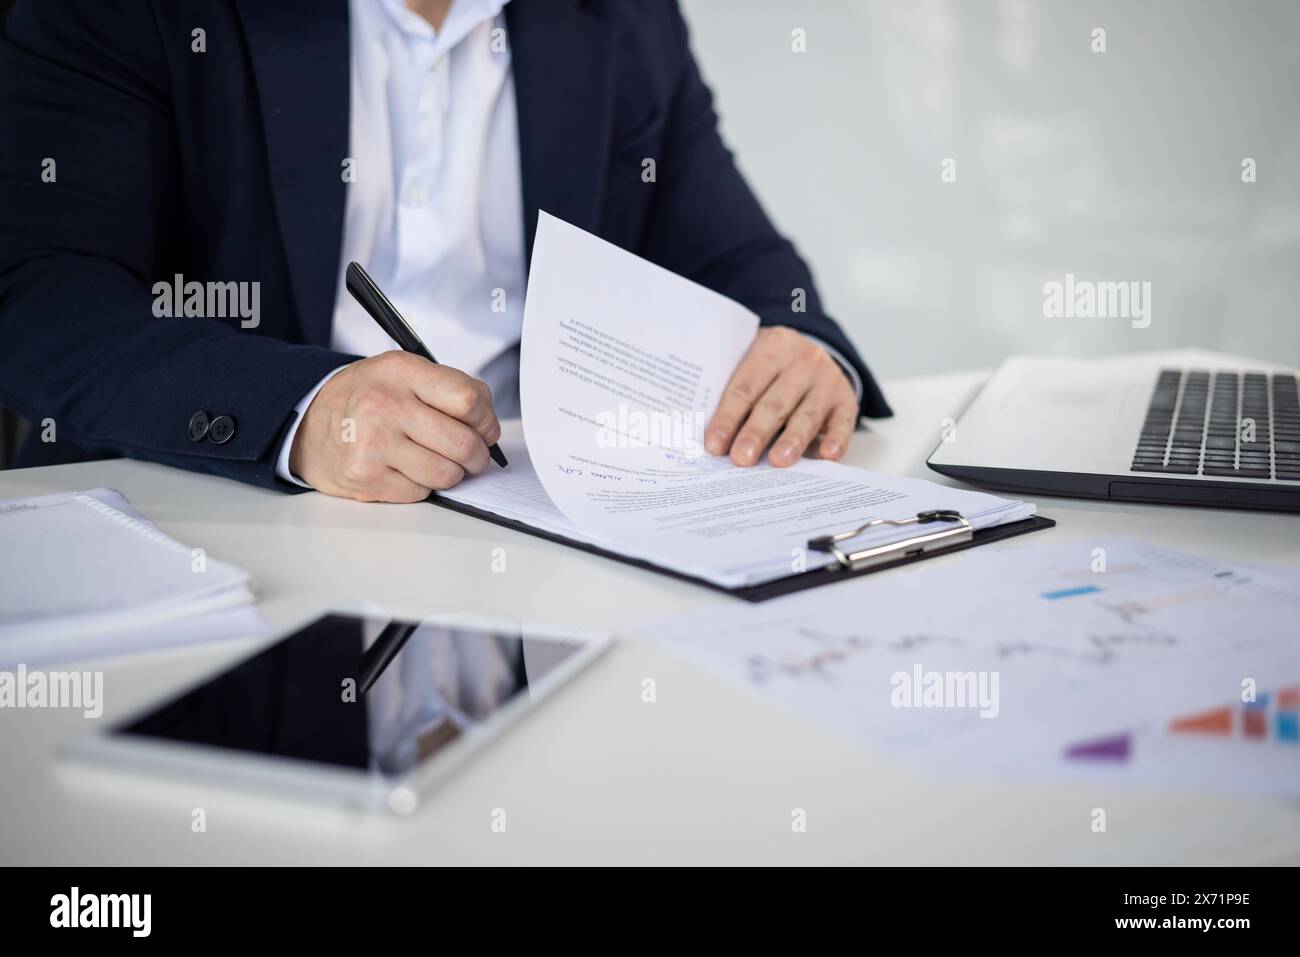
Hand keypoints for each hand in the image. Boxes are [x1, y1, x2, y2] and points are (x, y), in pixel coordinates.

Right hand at [289, 351, 500, 501]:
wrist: (307, 422)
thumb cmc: (367, 398)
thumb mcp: (403, 373)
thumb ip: (451, 388)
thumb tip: (489, 428)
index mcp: (401, 371)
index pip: (468, 400)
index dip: (486, 420)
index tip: (484, 428)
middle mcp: (384, 405)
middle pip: (463, 443)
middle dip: (477, 456)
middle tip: (471, 455)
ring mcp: (373, 443)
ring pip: (446, 474)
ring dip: (450, 473)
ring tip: (434, 460)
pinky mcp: (366, 478)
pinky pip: (420, 493)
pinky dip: (421, 486)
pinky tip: (404, 469)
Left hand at [704, 327, 857, 466]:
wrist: (810, 352)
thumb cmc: (770, 368)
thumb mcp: (751, 362)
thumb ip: (736, 392)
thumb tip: (713, 439)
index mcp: (772, 347)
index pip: (745, 387)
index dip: (728, 418)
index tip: (714, 445)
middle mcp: (803, 361)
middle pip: (775, 403)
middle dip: (756, 433)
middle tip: (742, 458)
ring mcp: (827, 380)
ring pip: (807, 415)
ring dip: (792, 440)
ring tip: (778, 461)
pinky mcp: (846, 400)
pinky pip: (843, 423)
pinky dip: (836, 440)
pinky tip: (827, 456)